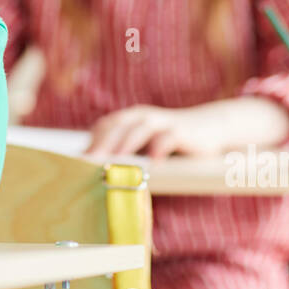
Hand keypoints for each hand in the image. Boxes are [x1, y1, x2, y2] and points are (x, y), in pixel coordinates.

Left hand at [85, 105, 225, 159]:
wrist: (210, 127)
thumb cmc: (169, 141)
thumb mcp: (145, 144)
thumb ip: (124, 153)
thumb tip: (96, 172)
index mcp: (131, 118)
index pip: (106, 126)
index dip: (92, 141)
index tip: (78, 161)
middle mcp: (143, 116)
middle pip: (118, 125)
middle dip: (103, 143)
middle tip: (89, 161)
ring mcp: (163, 122)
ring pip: (140, 129)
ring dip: (126, 144)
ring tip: (115, 160)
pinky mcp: (182, 132)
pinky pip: (168, 138)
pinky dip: (159, 149)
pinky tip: (153, 163)